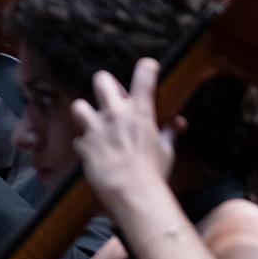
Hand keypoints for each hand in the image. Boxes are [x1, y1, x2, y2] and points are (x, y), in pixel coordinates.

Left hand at [70, 60, 180, 207]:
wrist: (130, 191)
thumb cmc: (153, 170)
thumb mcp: (167, 149)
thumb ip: (170, 131)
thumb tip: (178, 122)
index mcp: (140, 111)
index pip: (144, 75)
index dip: (147, 67)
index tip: (148, 67)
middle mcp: (115, 114)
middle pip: (102, 81)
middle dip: (106, 84)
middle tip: (113, 96)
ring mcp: (95, 128)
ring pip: (79, 106)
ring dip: (86, 112)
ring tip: (94, 121)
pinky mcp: (83, 145)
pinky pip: (79, 138)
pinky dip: (86, 143)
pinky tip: (94, 151)